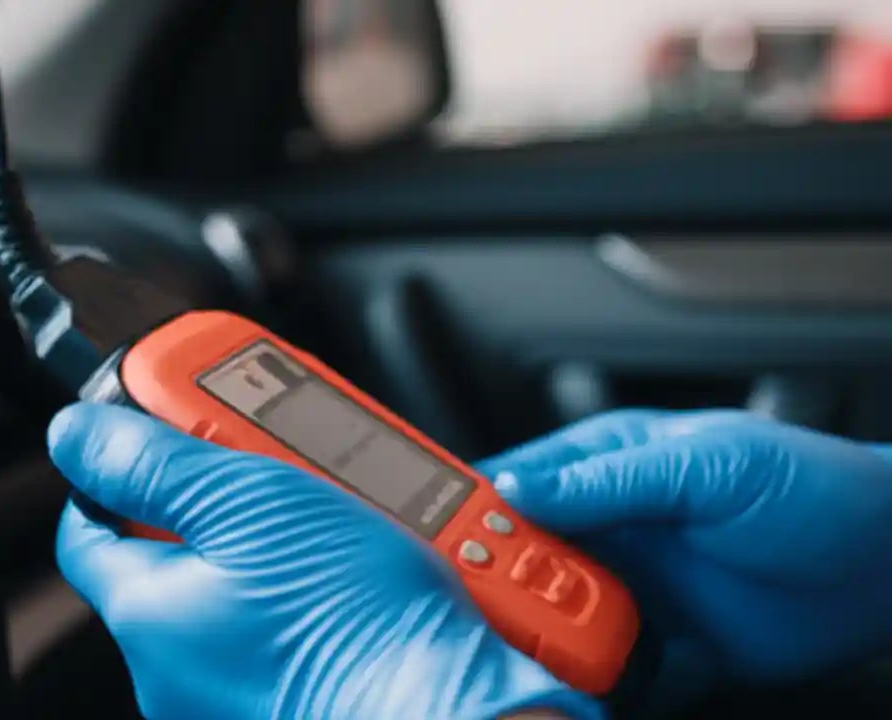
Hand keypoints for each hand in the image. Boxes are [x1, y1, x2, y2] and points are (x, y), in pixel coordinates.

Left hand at [49, 402, 602, 719]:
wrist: (452, 718)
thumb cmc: (355, 621)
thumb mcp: (245, 499)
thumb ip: (149, 462)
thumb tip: (76, 434)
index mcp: (145, 613)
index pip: (87, 528)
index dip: (116, 470)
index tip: (157, 433)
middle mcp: (175, 670)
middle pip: (173, 555)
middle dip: (223, 499)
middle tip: (277, 465)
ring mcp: (233, 697)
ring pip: (238, 588)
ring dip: (276, 541)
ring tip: (339, 515)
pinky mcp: (293, 703)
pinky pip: (284, 628)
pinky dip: (312, 592)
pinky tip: (359, 573)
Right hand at [478, 409, 891, 703]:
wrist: (885, 566)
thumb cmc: (809, 486)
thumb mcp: (703, 465)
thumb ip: (606, 480)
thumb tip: (518, 491)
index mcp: (606, 467)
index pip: (515, 485)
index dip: (471, 511)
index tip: (440, 539)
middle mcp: (612, 529)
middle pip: (525, 561)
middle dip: (500, 586)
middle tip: (492, 605)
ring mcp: (636, 590)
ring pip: (558, 619)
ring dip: (542, 637)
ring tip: (536, 648)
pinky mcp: (665, 649)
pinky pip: (610, 673)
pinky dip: (589, 685)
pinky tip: (578, 687)